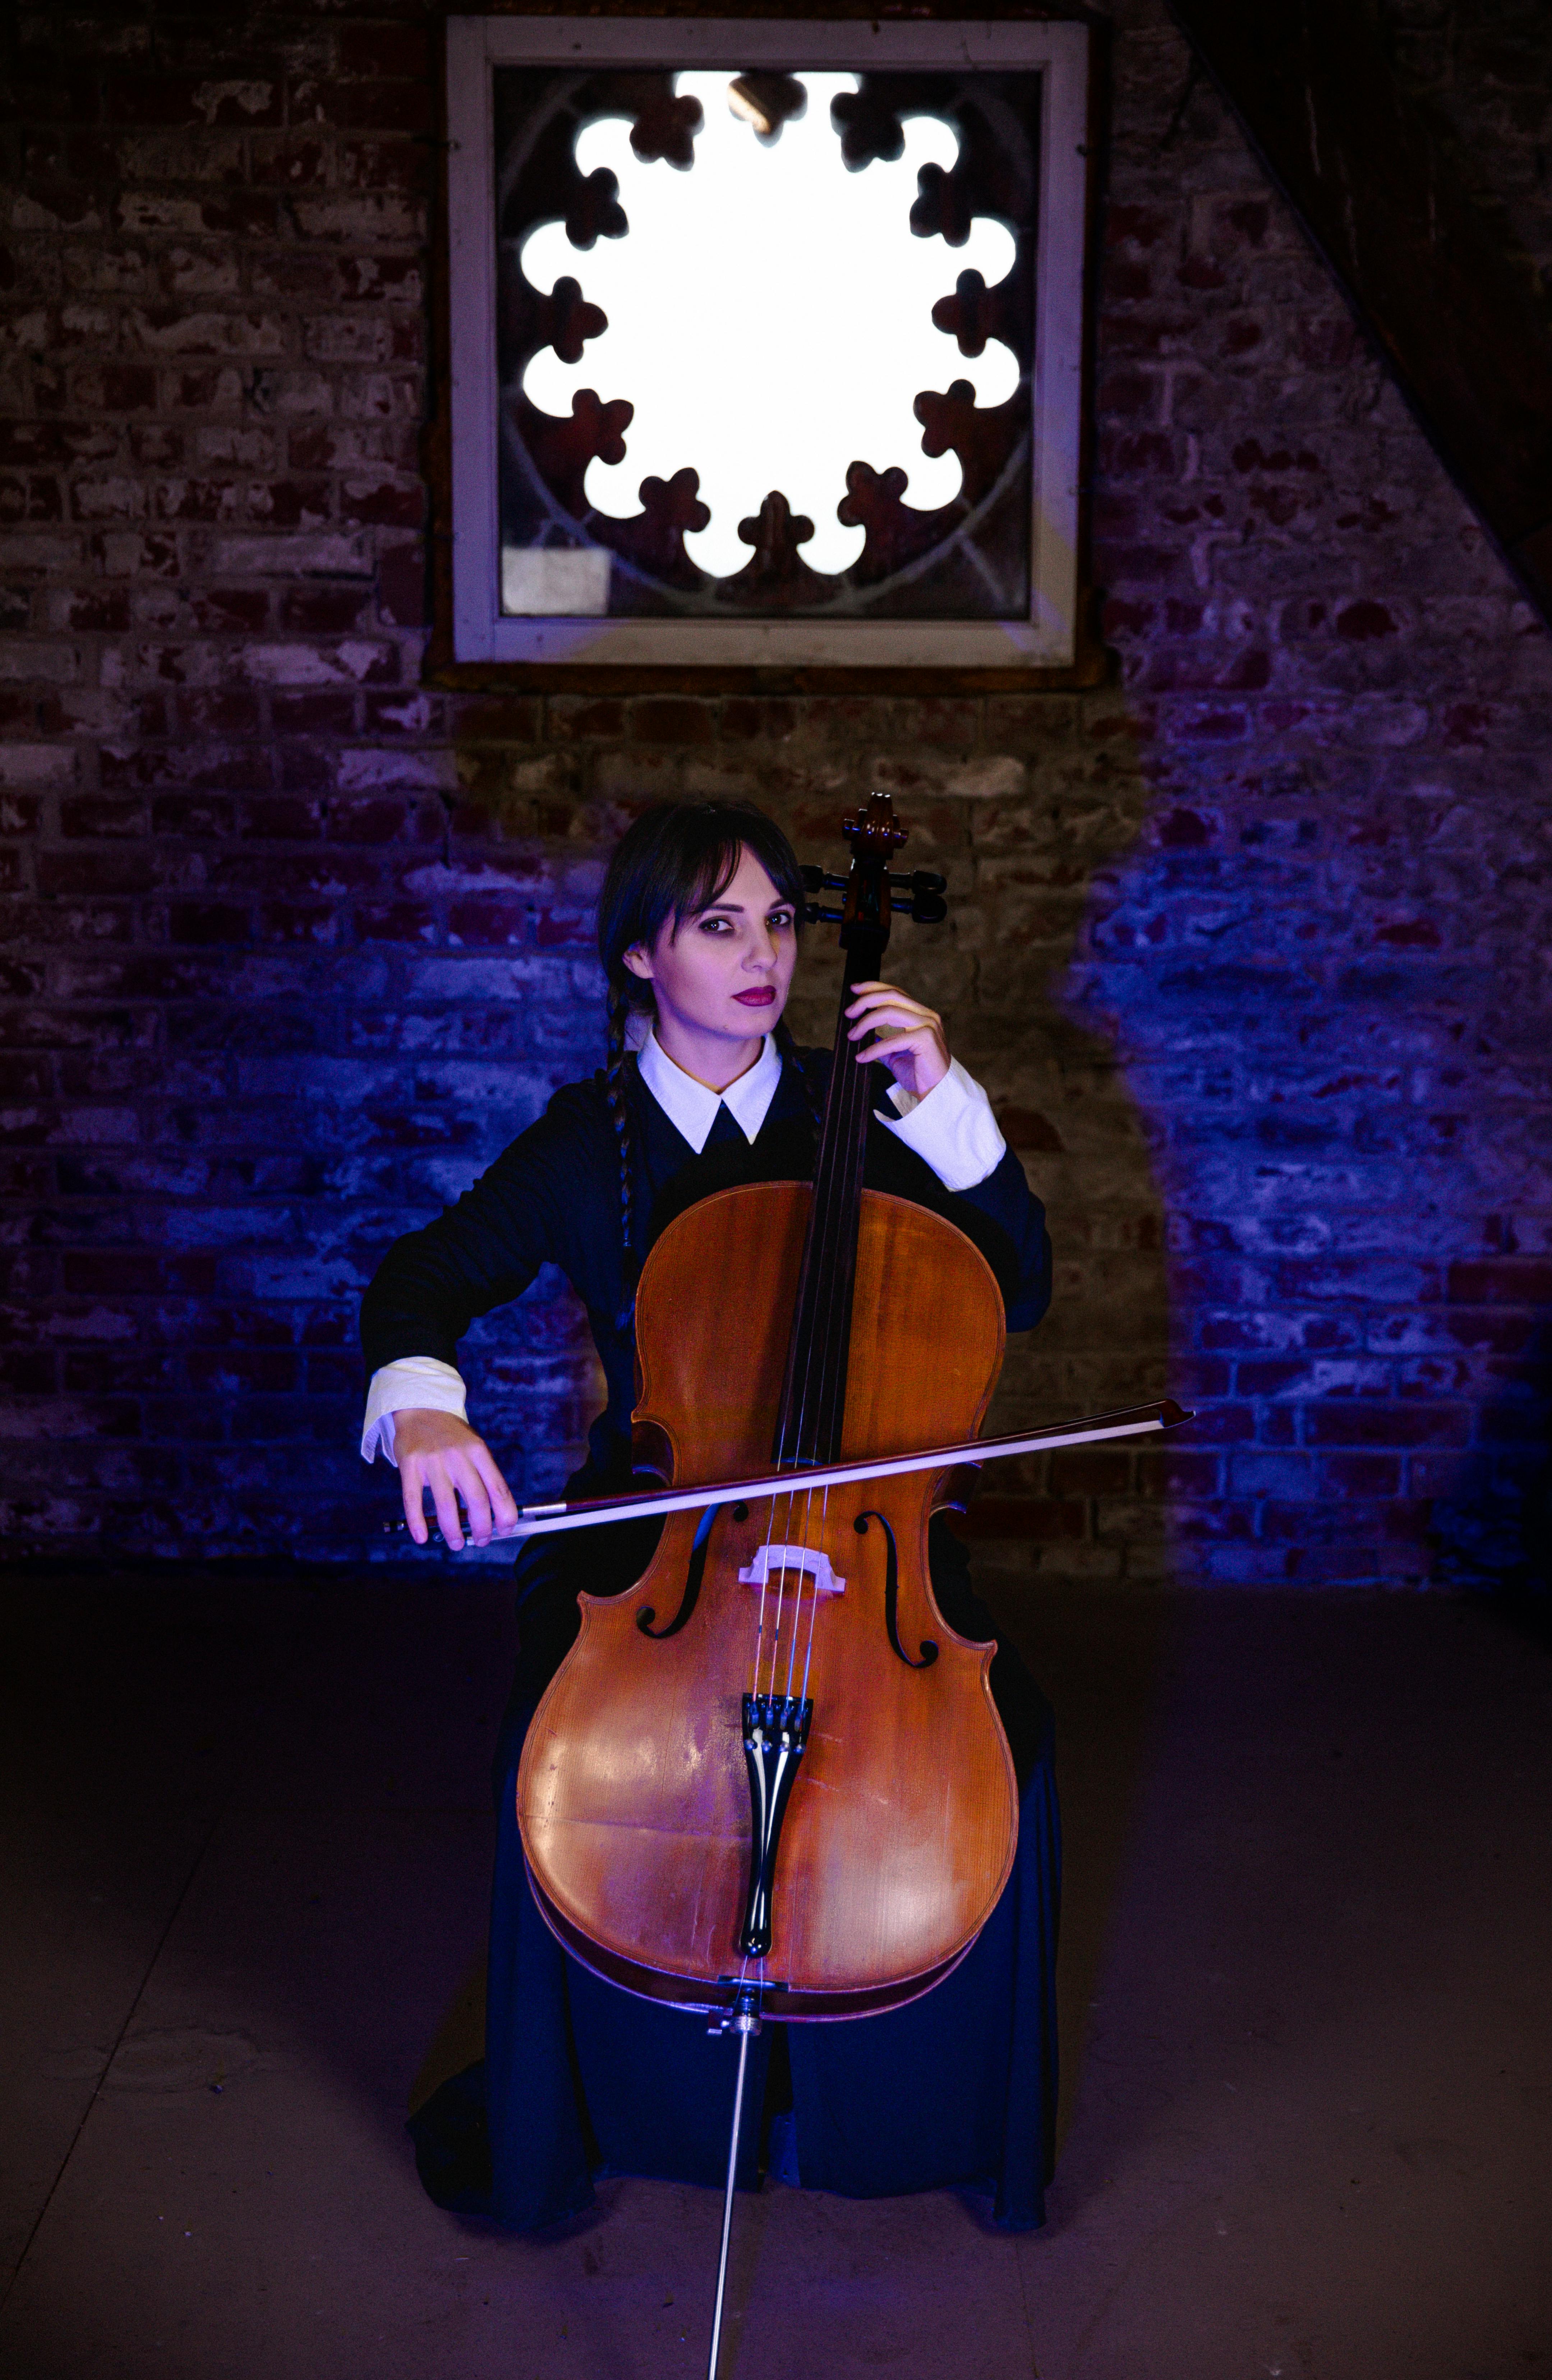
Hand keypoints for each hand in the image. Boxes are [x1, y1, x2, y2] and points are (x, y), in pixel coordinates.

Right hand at [392, 1409, 517, 1551]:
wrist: (421, 1408)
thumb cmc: (451, 1435)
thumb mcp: (474, 1447)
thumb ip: (483, 1475)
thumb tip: (494, 1513)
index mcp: (479, 1452)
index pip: (498, 1489)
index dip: (505, 1515)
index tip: (505, 1530)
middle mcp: (459, 1456)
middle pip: (476, 1500)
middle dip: (481, 1528)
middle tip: (481, 1540)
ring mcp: (433, 1460)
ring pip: (446, 1505)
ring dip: (453, 1531)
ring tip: (456, 1544)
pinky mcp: (410, 1464)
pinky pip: (413, 1499)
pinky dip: (417, 1522)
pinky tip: (422, 1537)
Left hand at [845, 979, 950, 1100]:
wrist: (937, 1094)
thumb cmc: (920, 1075)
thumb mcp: (897, 1054)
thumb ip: (885, 1041)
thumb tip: (868, 1035)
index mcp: (922, 1015)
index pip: (896, 993)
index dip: (874, 988)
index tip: (855, 989)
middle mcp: (927, 1016)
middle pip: (892, 996)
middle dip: (866, 1000)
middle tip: (849, 1013)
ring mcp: (929, 1025)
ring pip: (889, 1012)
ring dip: (866, 1022)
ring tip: (852, 1036)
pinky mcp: (926, 1039)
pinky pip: (892, 1040)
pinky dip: (874, 1049)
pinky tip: (862, 1057)